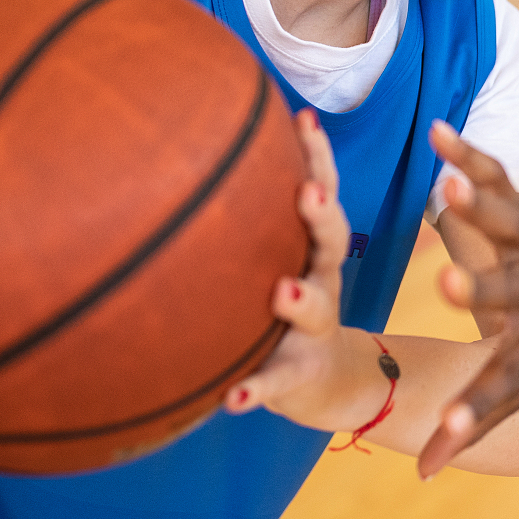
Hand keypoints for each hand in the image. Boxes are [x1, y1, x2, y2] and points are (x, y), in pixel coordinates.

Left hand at [225, 110, 383, 431]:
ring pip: (315, 311)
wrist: (325, 383)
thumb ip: (246, 222)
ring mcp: (313, 330)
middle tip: (308, 192)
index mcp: (312, 250)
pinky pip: (275, 381)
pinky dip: (256, 389)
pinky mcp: (295, 375)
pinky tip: (232, 399)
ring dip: (300, 300)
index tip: (304, 119)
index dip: (318, 157)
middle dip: (322, 216)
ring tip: (282, 292)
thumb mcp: (276, 260)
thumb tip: (187, 151)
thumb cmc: (286, 308)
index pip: (323, 194)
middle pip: (330, 243)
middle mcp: (321, 282)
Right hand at [418, 121, 518, 477]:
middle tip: (446, 285)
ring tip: (447, 187)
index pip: (506, 385)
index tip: (443, 437)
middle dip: (478, 290)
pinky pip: (499, 179)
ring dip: (476, 207)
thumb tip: (423, 471)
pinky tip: (438, 133)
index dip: (475, 412)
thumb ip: (482, 418)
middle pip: (508, 293)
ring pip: (509, 226)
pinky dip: (469, 155)